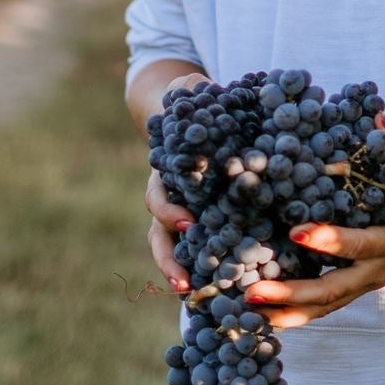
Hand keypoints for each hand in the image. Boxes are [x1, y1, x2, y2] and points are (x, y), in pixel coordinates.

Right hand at [143, 70, 212, 294]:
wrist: (198, 114)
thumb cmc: (197, 103)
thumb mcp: (193, 93)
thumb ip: (193, 90)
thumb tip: (200, 87)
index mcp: (168, 173)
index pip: (160, 197)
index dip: (170, 212)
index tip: (189, 223)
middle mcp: (172, 198)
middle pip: (161, 235)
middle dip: (169, 260)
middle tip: (184, 282)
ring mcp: (186, 212)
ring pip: (174, 249)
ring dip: (182, 273)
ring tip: (194, 296)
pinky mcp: (208, 220)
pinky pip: (201, 247)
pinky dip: (206, 268)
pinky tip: (224, 291)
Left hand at [244, 113, 384, 328]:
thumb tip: (378, 117)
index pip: (360, 244)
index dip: (331, 241)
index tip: (297, 230)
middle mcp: (380, 269)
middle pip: (334, 290)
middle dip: (292, 292)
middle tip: (252, 290)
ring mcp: (370, 283)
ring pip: (327, 306)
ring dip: (287, 311)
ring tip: (247, 309)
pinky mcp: (362, 287)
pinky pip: (328, 306)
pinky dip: (298, 313)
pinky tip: (265, 315)